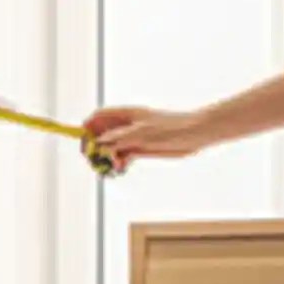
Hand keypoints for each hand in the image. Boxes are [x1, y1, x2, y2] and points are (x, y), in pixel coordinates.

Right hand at [82, 106, 208, 172]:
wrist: (197, 133)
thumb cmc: (172, 127)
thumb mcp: (144, 133)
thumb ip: (121, 138)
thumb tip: (100, 143)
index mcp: (126, 114)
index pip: (98, 118)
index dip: (88, 129)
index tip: (86, 145)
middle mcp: (127, 125)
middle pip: (101, 134)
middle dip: (96, 147)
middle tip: (95, 162)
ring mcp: (133, 137)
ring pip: (111, 148)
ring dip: (107, 158)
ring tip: (111, 168)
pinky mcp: (141, 149)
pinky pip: (123, 157)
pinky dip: (119, 163)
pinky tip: (122, 169)